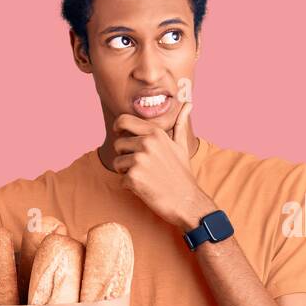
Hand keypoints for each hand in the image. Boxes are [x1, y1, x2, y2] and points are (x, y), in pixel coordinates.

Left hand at [111, 102, 216, 229]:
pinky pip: (121, 180)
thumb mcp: (181, 146)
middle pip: (118, 144)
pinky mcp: (134, 178)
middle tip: (142, 167)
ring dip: (126, 173)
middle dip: (125, 156)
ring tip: (145, 178)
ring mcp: (140, 160)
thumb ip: (180, 124)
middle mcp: (147, 143)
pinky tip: (146, 188)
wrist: (187, 201)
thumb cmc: (183, 174)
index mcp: (156, 133)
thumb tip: (188, 104)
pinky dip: (130, 186)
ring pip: (117, 163)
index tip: (120, 135)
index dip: (118, 128)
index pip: (123, 120)